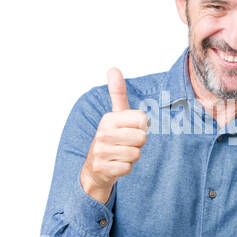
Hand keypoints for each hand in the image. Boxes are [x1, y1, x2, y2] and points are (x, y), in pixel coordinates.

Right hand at [80, 68, 147, 204]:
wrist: (94, 168)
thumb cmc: (111, 138)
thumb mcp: (114, 115)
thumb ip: (117, 92)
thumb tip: (113, 68)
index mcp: (108, 119)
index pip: (143, 120)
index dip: (142, 127)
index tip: (130, 129)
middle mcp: (102, 134)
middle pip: (142, 138)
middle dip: (137, 143)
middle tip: (125, 144)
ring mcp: (101, 152)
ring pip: (136, 154)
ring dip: (131, 156)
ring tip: (120, 154)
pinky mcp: (102, 168)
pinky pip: (128, 168)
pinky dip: (125, 168)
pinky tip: (115, 165)